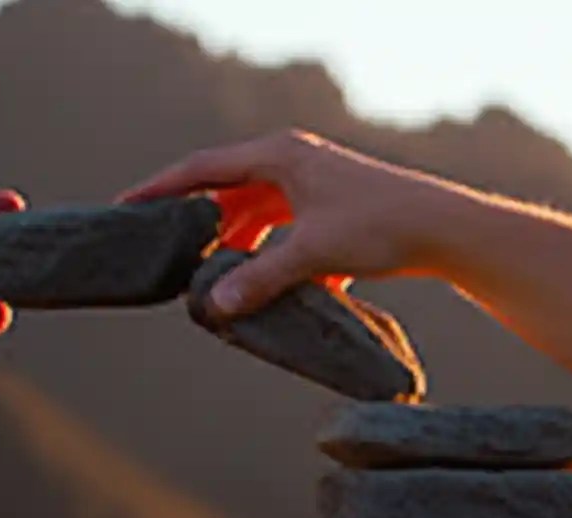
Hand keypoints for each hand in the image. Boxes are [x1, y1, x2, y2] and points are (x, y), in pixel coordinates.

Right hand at [120, 129, 457, 315]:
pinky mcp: (328, 207)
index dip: (161, 189)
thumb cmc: (381, 226)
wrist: (445, 229)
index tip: (126, 205)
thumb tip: (215, 308)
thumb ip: (260, 279)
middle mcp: (291, 160)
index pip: (202, 168)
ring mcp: (311, 182)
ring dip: (232, 240)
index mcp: (279, 155)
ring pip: (254, 210)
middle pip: (225, 187)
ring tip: (207, 273)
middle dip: (196, 220)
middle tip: (161, 246)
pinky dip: (267, 251)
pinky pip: (282, 226)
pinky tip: (261, 284)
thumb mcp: (313, 253)